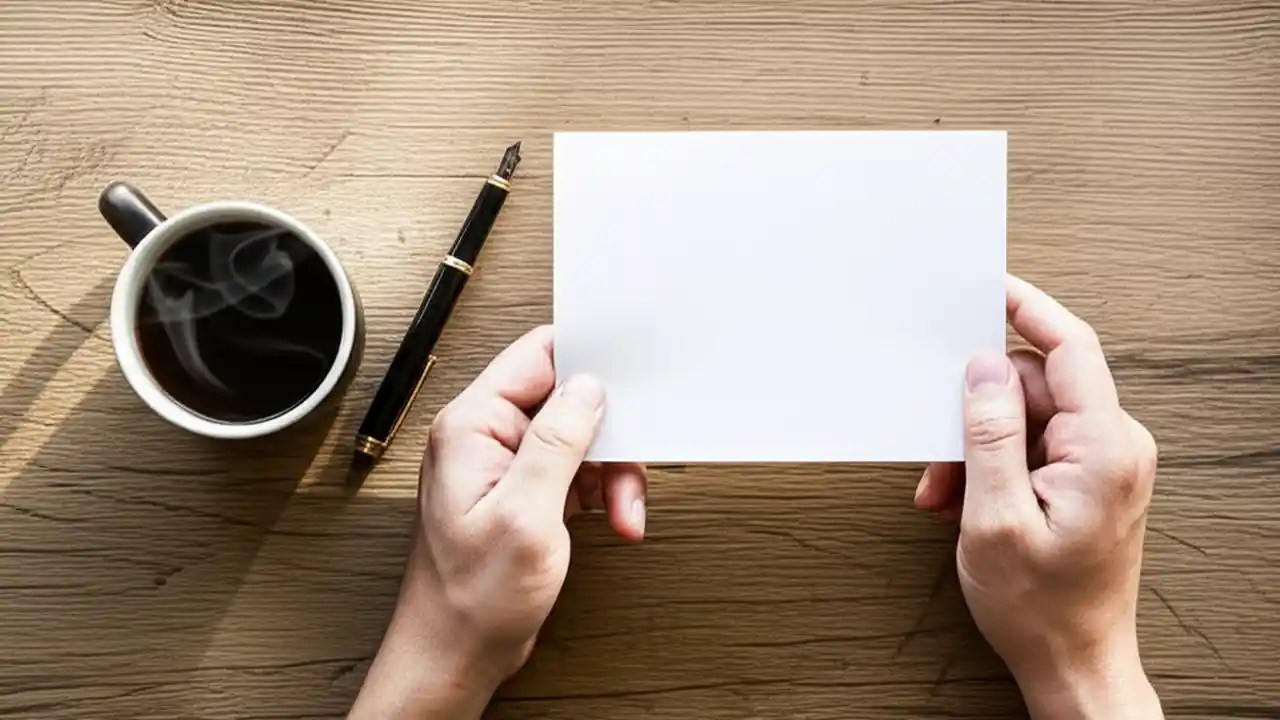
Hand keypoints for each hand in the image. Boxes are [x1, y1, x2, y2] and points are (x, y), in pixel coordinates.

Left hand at [350, 326, 646, 719]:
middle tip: (628, 470)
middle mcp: (486, 438)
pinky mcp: (525, 492)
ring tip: (623, 511)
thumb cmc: (470, 600)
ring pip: (581, 438)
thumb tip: (588, 387)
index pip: (537, 356)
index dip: (588, 360)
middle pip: (568, 399)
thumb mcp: (525, 516)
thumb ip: (557, 443)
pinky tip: (615, 519)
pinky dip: (605, 494)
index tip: (629, 379)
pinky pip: (578, 471)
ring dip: (613, 473)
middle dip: (609, 435)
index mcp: (472, 426)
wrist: (456, 655)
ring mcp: (506, 466)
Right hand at [914, 276, 1162, 718]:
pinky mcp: (1088, 480)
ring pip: (1026, 418)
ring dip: (977, 449)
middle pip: (1035, 385)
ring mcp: (1104, 464)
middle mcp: (1115, 447)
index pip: (1069, 348)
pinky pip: (1032, 447)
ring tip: (950, 497)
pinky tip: (967, 504)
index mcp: (1105, 449)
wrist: (1075, 665)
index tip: (987, 288)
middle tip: (939, 460)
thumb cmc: (1043, 608)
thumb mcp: (995, 519)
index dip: (1026, 309)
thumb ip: (989, 434)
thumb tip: (982, 369)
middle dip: (976, 414)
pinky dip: (992, 468)